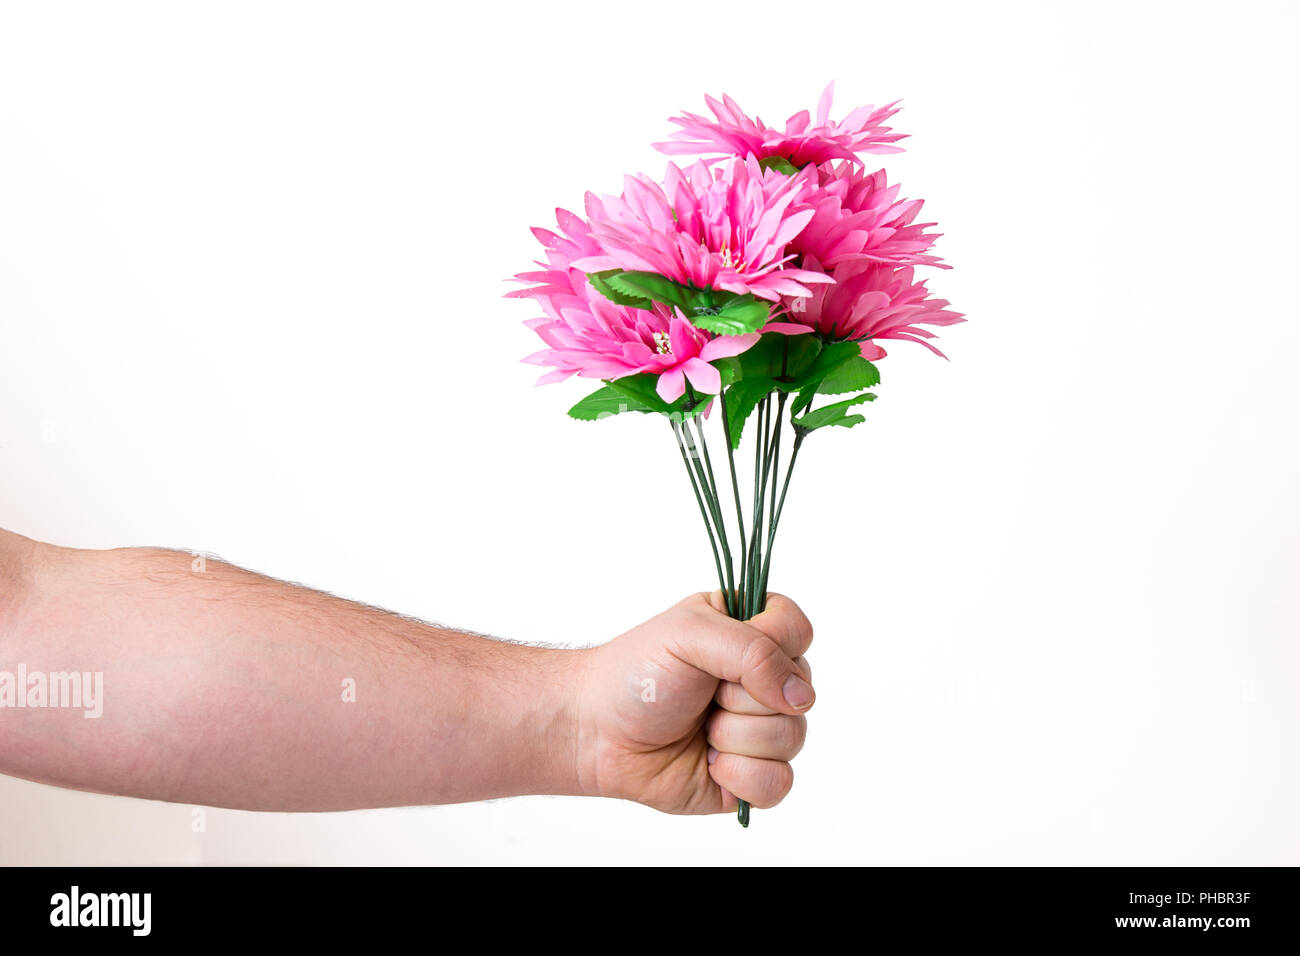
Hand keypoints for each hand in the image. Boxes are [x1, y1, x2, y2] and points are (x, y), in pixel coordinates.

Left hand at [575, 591, 814, 813]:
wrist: (596, 734)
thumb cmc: (636, 674)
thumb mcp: (689, 635)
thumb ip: (753, 652)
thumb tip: (801, 696)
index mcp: (751, 633)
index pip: (798, 632)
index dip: (773, 650)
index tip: (726, 659)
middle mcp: (763, 681)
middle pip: (801, 693)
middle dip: (742, 700)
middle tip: (701, 695)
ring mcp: (760, 730)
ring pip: (792, 739)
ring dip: (735, 738)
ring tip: (700, 730)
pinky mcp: (752, 775)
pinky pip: (780, 783)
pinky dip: (739, 776)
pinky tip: (707, 763)